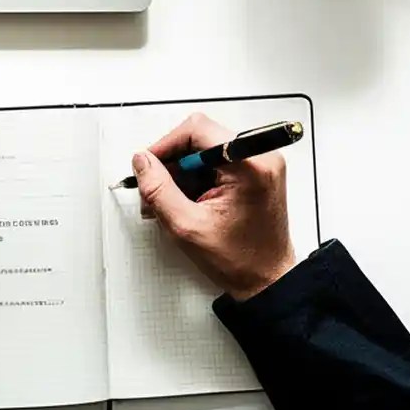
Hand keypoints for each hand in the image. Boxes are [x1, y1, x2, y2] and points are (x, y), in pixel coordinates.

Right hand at [132, 113, 295, 300]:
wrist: (267, 280)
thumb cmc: (241, 260)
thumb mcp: (186, 226)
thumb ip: (158, 189)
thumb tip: (142, 162)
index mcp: (249, 166)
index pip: (197, 130)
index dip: (165, 145)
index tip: (149, 164)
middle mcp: (260, 158)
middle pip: (200, 138)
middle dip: (172, 164)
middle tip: (157, 190)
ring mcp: (259, 164)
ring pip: (204, 151)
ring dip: (182, 175)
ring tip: (172, 204)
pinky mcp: (255, 173)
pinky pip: (215, 163)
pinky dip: (195, 180)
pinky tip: (188, 203)